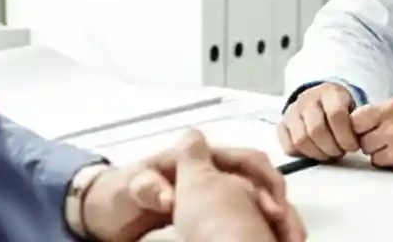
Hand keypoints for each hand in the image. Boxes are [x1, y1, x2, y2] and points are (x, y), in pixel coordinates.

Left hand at [80, 132, 299, 241]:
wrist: (107, 213)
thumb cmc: (119, 194)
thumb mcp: (128, 189)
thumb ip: (145, 186)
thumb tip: (166, 193)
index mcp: (195, 161)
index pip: (242, 159)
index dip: (260, 176)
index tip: (270, 201)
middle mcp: (210, 174)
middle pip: (260, 179)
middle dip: (277, 198)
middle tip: (282, 222)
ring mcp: (214, 195)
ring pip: (260, 200)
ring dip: (277, 216)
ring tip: (285, 237)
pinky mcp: (214, 215)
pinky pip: (250, 219)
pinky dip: (265, 229)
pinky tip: (273, 241)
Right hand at [277, 83, 359, 160]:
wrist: (321, 99)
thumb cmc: (342, 108)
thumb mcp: (354, 108)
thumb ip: (357, 123)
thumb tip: (355, 144)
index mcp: (329, 92)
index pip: (336, 115)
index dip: (346, 136)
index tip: (353, 146)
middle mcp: (307, 99)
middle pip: (317, 130)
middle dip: (332, 148)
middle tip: (341, 152)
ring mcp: (292, 111)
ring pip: (301, 140)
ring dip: (318, 154)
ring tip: (329, 154)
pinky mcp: (282, 125)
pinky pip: (289, 146)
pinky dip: (303, 154)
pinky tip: (315, 152)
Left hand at [350, 98, 392, 175]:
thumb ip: (387, 111)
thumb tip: (366, 121)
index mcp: (392, 108)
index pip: (356, 120)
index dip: (358, 125)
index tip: (364, 128)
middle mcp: (392, 128)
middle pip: (362, 142)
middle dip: (370, 141)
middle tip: (382, 138)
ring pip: (374, 157)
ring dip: (381, 154)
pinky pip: (390, 167)